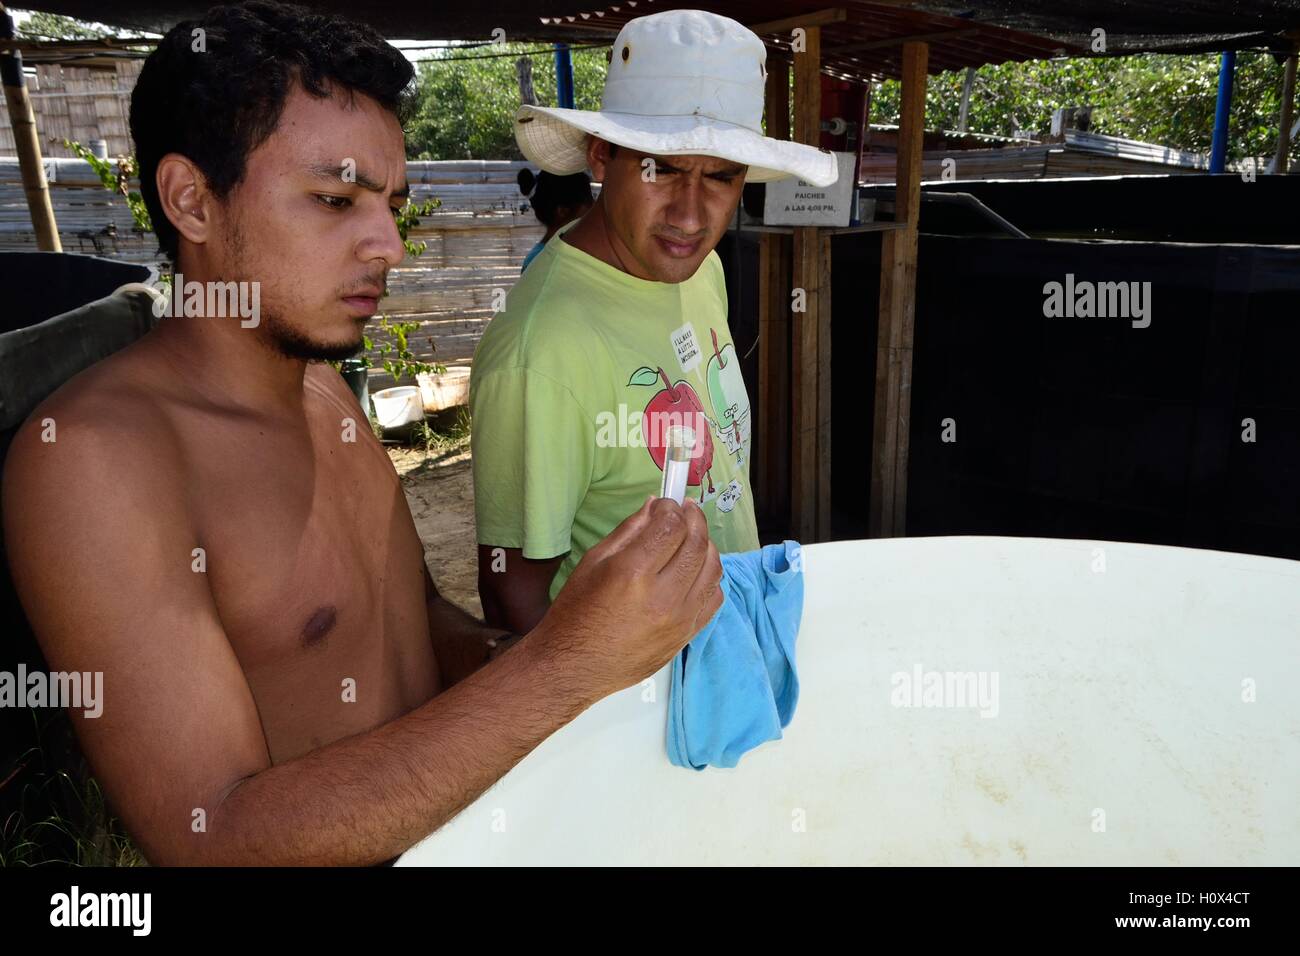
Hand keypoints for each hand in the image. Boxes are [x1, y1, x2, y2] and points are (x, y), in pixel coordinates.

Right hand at [533, 496, 723, 700]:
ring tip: (691, 538)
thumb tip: (654, 507)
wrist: (573, 667)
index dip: (672, 507)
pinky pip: (714, 598)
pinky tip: (694, 570)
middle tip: (685, 511)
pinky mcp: (686, 636)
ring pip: (713, 568)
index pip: (672, 526)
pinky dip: (709, 577)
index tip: (666, 504)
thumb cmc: (575, 614)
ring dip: (706, 545)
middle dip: (694, 519)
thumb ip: (629, 530)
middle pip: (697, 543)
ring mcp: (679, 619)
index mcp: (632, 573)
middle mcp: (661, 597)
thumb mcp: (593, 562)